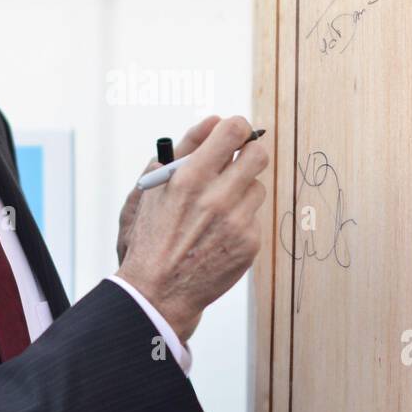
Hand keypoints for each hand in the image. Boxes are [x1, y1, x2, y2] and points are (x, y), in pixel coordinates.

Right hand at [117, 116, 269, 342]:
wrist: (158, 290)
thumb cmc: (153, 235)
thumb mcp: (155, 187)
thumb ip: (185, 149)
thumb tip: (214, 121)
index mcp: (191, 178)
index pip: (233, 131)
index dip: (237, 127)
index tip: (234, 133)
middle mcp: (217, 198)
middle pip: (259, 154)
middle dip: (250, 152)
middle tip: (238, 160)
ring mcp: (237, 222)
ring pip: (258, 187)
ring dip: (242, 190)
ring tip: (218, 207)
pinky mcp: (249, 243)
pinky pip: (255, 216)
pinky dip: (241, 219)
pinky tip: (219, 233)